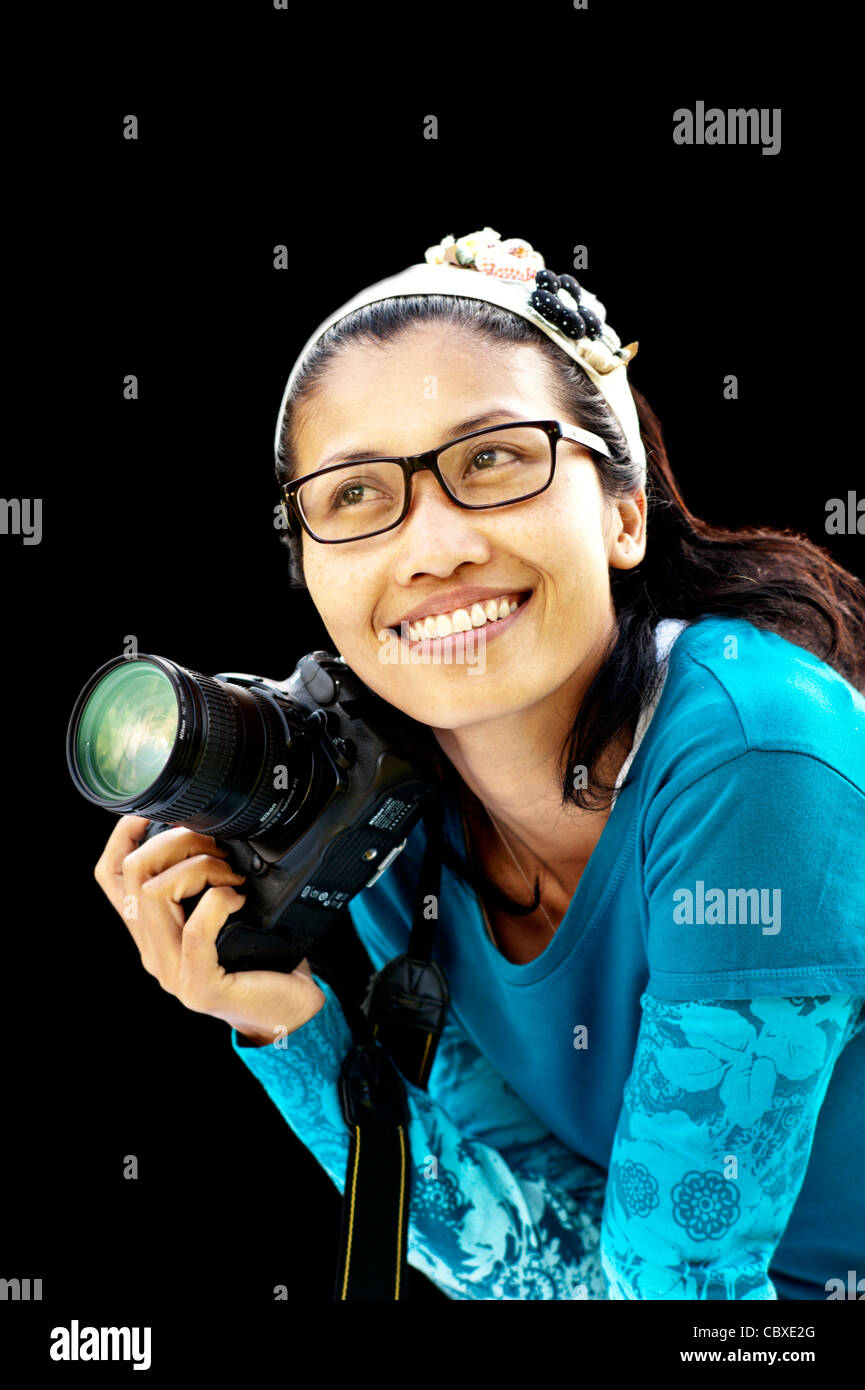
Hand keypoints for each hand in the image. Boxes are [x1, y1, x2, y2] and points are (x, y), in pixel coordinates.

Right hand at [93, 814, 325, 1045]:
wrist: (287, 1010)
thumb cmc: (261, 957)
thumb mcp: (224, 911)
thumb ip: (204, 882)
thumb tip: (209, 829)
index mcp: (151, 930)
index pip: (112, 877)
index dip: (122, 837)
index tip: (152, 811)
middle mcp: (152, 950)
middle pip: (132, 875)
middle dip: (174, 842)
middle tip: (215, 845)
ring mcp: (171, 971)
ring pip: (155, 894)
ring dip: (199, 868)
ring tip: (231, 876)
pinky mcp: (199, 985)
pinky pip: (195, 930)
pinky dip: (218, 901)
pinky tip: (240, 899)